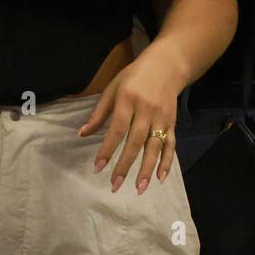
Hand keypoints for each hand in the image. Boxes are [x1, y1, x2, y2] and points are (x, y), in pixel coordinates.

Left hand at [78, 47, 185, 194]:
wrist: (166, 65)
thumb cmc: (134, 76)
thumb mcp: (113, 88)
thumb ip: (99, 112)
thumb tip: (82, 134)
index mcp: (128, 99)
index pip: (117, 128)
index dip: (107, 149)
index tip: (98, 167)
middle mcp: (146, 110)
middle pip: (136, 141)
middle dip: (125, 165)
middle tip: (114, 185)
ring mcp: (161, 117)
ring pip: (154, 146)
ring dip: (147, 169)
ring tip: (138, 189)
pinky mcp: (173, 122)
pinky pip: (170, 145)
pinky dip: (166, 162)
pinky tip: (160, 178)